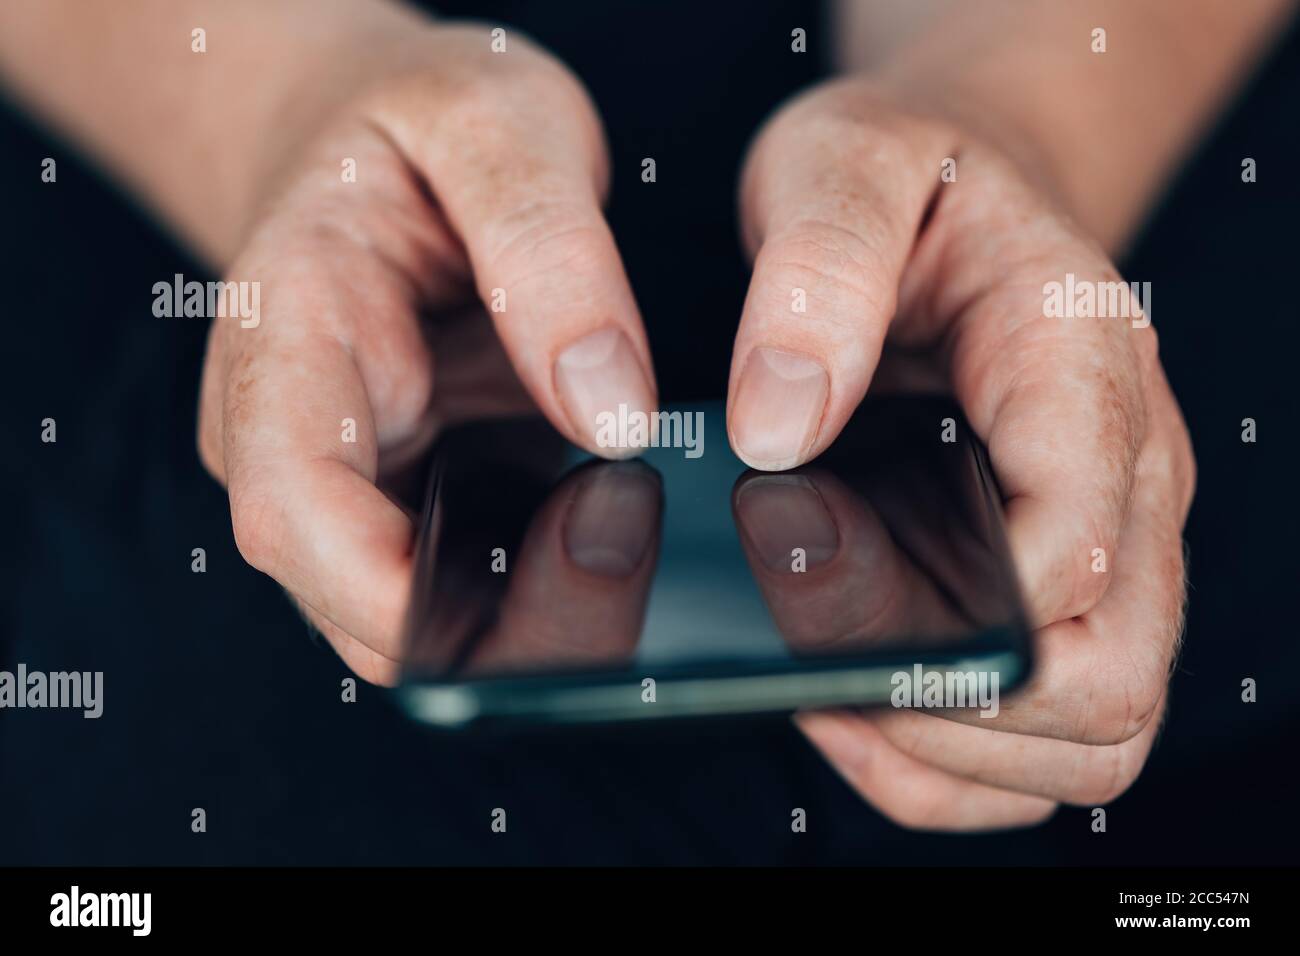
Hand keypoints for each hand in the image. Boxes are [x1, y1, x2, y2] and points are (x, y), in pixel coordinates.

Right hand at [197, 24, 656, 683]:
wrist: (367, 132)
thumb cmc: (416, 119)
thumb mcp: (496, 122)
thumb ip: (550, 255)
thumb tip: (611, 412)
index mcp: (285, 334)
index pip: (294, 508)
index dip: (391, 589)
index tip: (524, 589)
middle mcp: (287, 430)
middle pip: (349, 595)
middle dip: (481, 626)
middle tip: (622, 562)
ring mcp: (339, 473)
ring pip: (399, 614)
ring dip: (507, 620)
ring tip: (618, 540)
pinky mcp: (395, 491)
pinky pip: (444, 580)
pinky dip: (521, 588)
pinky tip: (594, 540)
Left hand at [729, 81, 1194, 829]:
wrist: (964, 188)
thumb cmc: (911, 180)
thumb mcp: (844, 162)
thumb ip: (820, 269)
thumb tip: (781, 424)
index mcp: (1079, 362)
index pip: (1075, 534)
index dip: (965, 609)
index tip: (827, 601)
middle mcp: (1123, 469)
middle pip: (1111, 674)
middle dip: (967, 711)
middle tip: (825, 671)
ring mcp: (1107, 539)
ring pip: (1098, 732)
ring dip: (965, 756)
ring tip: (834, 703)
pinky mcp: (1070, 585)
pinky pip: (1053, 736)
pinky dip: (961, 764)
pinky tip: (862, 716)